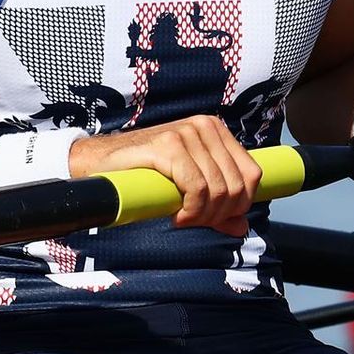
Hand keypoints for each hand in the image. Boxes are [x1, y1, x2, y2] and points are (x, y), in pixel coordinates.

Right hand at [68, 115, 258, 236]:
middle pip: (237, 185)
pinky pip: (196, 187)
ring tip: (184, 220)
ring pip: (218, 189)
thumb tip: (242, 227)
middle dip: (220, 214)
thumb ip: (217, 205)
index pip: (253, 174)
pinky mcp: (168, 145)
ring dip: (203, 216)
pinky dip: (191, 210)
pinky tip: (177, 216)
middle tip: (196, 223)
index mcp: (216, 130)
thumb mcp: (188, 187)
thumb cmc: (145, 174)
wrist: (100, 163)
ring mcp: (186, 132)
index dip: (241, 205)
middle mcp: (205, 126)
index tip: (217, 219)